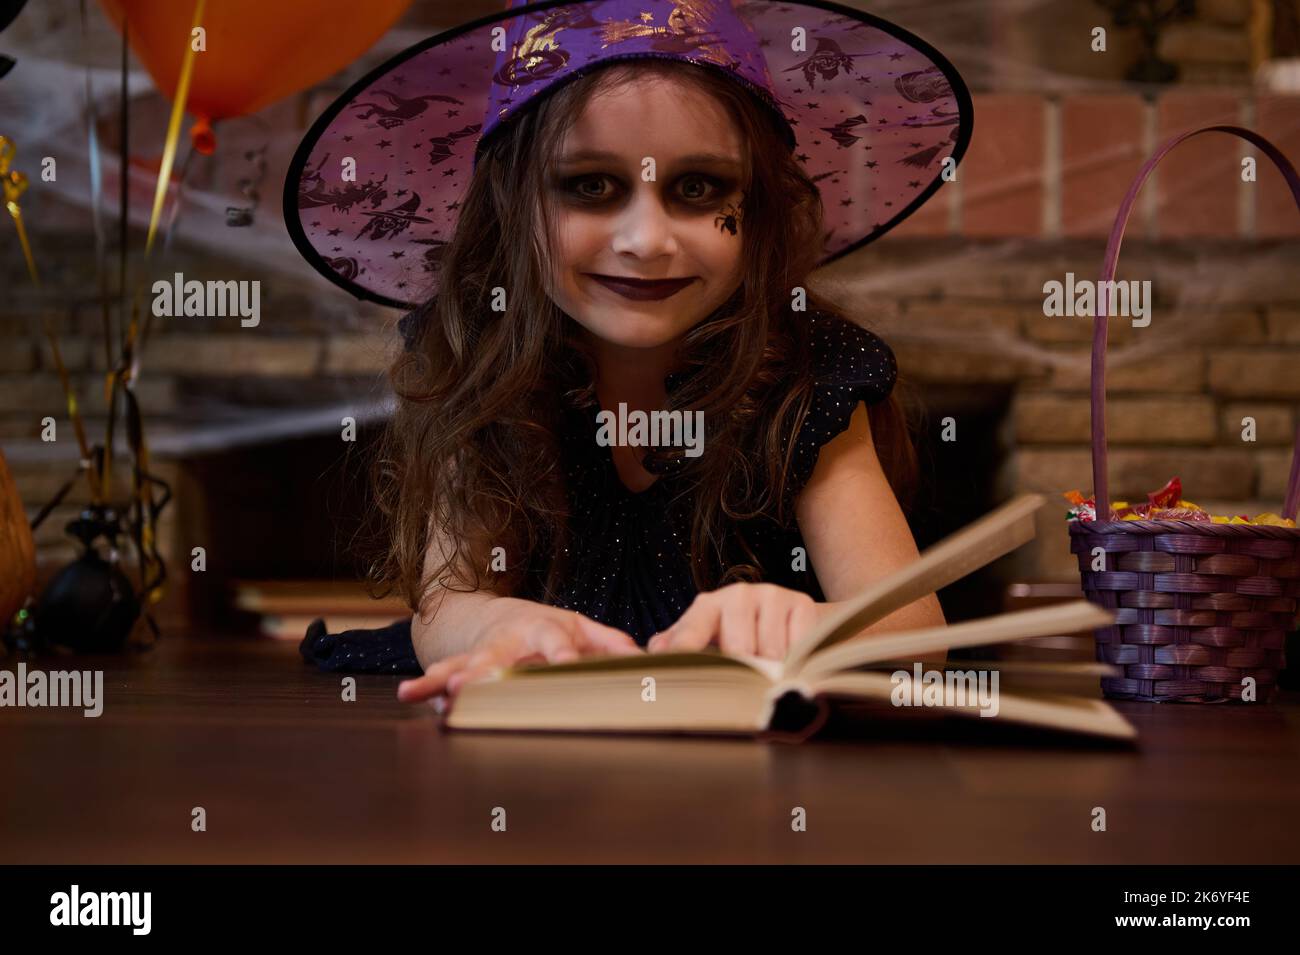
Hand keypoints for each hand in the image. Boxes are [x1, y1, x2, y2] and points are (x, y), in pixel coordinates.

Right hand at [396, 598, 642, 704]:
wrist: (500, 616)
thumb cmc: (550, 629)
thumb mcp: (584, 629)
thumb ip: (611, 644)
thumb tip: (644, 660)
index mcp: (545, 629)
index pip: (555, 643)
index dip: (560, 654)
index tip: (563, 664)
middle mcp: (508, 641)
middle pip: (496, 657)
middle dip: (481, 671)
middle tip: (465, 685)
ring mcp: (480, 652)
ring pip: (460, 665)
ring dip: (441, 678)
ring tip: (418, 690)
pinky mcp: (459, 664)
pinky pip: (442, 674)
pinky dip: (429, 688)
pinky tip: (413, 698)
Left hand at [646, 582, 823, 659]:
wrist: (789, 616)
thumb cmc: (738, 634)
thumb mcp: (706, 639)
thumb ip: (677, 647)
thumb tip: (653, 654)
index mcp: (707, 605)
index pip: (692, 630)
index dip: (686, 651)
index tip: (679, 667)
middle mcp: (737, 594)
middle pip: (738, 649)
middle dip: (743, 673)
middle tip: (745, 687)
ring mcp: (770, 596)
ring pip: (770, 653)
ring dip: (772, 672)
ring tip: (770, 675)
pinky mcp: (801, 603)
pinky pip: (798, 646)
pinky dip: (796, 662)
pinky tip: (791, 661)